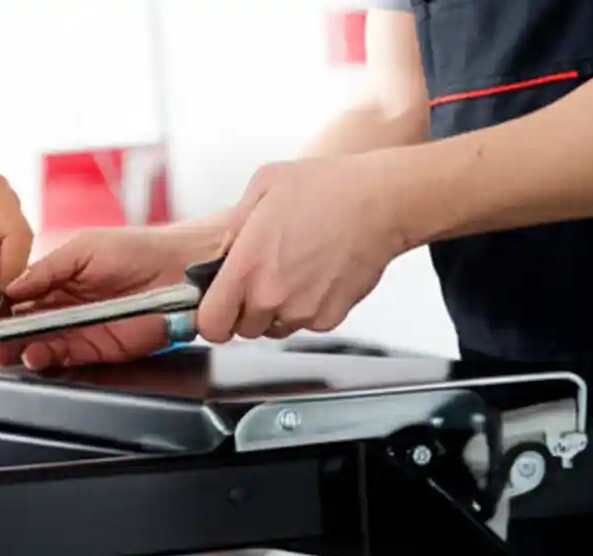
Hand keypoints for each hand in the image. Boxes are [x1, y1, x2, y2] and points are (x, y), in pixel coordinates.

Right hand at [0, 225, 226, 370]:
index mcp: (56, 278)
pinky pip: (65, 358)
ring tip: (8, 350)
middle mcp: (63, 306)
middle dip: (2, 332)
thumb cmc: (139, 249)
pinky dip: (47, 359)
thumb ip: (46, 270)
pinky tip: (36, 355)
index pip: (16, 295)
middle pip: (22, 324)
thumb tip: (11, 286)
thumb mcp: (84, 248)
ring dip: (20, 350)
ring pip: (38, 344)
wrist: (182, 270)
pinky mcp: (98, 349)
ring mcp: (79, 329)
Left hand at [197, 153, 411, 341]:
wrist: (381, 200)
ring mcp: (303, 311)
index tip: (219, 305)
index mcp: (247, 267)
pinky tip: (315, 276)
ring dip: (276, 310)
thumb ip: (232, 230)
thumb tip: (219, 259)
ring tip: (292, 272)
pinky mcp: (330, 318)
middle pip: (243, 329)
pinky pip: (305, 324)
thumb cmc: (324, 188)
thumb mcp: (262, 188)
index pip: (211, 325)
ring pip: (274, 328)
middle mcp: (272, 296)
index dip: (212, 317)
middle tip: (262, 278)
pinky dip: (306, 308)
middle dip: (246, 309)